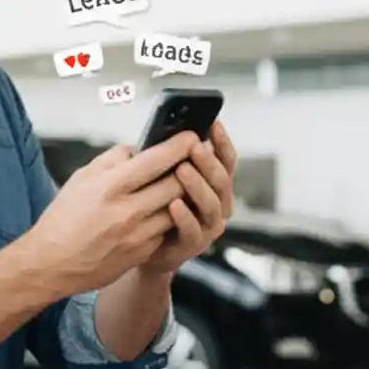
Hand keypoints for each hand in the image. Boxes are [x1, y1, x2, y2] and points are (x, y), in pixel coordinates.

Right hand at [25, 131, 203, 297]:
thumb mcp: (80, 179)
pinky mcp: (141, 253)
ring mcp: (137, 235)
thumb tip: (136, 149)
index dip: (180, 146)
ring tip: (174, 187)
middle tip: (191, 162)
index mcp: (110, 186)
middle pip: (177, 184)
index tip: (191, 137)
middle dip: (188, 170)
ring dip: (179, 196)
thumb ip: (111, 160)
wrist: (51, 264)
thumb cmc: (62, 220)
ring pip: (176, 209)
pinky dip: (165, 219)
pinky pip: (165, 230)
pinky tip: (156, 214)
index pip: (157, 160)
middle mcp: (127, 211)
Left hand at [140, 120, 237, 276]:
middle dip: (208, 162)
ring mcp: (209, 226)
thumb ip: (171, 159)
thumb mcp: (164, 176)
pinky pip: (193, 230)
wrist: (142, 245)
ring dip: (197, 185)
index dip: (222, 142)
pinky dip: (184, 216)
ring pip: (212, 204)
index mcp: (214, 183)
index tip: (213, 123)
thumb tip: (166, 131)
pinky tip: (173, 204)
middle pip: (222, 180)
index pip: (226, 160)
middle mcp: (219, 203)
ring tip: (182, 170)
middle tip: (193, 146)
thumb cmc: (155, 203)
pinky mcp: (193, 245)